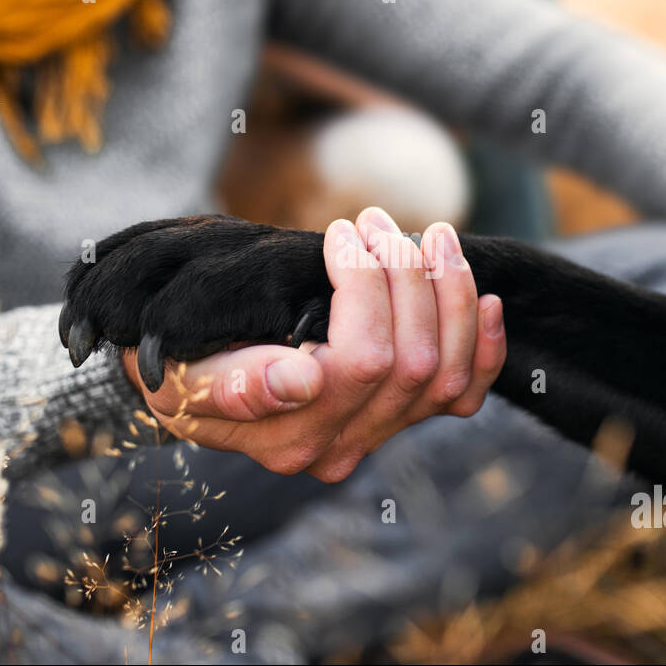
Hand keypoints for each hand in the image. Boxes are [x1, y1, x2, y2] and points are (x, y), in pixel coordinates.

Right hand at [121, 208, 505, 480]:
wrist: (190, 384)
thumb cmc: (181, 368)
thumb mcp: (181, 373)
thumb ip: (233, 385)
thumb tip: (299, 381)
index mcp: (288, 436)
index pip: (359, 361)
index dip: (366, 289)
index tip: (338, 234)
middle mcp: (340, 446)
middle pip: (410, 360)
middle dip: (403, 274)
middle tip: (371, 219)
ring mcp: (376, 435)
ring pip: (446, 372)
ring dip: (447, 293)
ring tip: (428, 234)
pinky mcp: (400, 419)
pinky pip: (464, 395)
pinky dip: (485, 346)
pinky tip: (484, 297)